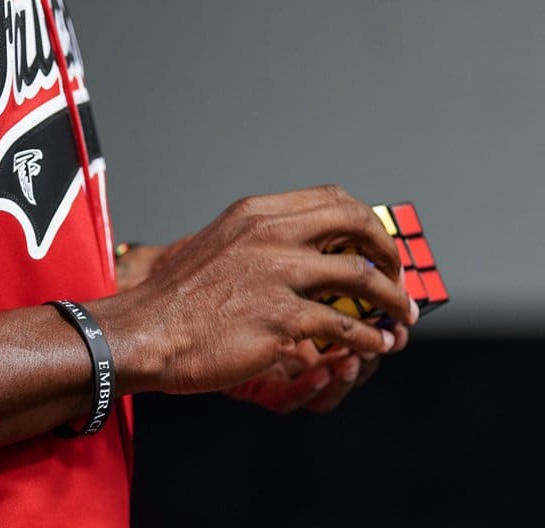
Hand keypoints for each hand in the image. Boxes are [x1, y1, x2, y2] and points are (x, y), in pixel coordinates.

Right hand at [93, 185, 418, 396]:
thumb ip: (259, 242)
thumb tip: (302, 251)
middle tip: (397, 277)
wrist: (143, 333)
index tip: (375, 245)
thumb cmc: (175, 299)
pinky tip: (375, 345)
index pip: (333, 199)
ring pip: (360, 276)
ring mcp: (278, 275)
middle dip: (388, 252)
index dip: (365, 222)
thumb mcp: (216, 245)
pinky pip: (344, 324)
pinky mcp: (280, 318)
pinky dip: (369, 337)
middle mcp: (271, 235)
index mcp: (257, 213)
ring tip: (400, 317)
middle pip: (357, 226)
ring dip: (391, 299)